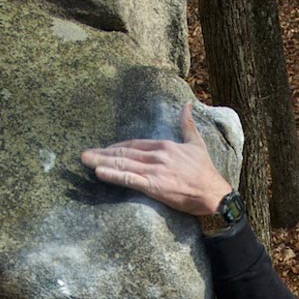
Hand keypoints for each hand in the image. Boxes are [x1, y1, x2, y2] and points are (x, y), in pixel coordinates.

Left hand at [80, 102, 232, 215]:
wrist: (214, 193)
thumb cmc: (206, 171)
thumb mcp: (197, 143)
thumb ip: (187, 124)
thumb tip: (187, 105)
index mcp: (165, 145)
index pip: (134, 144)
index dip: (118, 147)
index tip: (105, 149)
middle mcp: (157, 155)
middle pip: (124, 153)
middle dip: (103, 153)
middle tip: (85, 154)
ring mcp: (155, 170)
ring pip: (123, 164)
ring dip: (102, 162)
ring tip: (85, 160)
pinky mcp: (154, 186)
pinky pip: (129, 179)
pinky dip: (113, 175)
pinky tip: (99, 172)